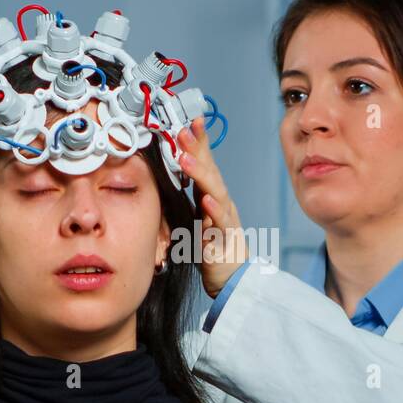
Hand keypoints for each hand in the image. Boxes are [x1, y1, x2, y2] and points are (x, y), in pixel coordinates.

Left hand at [177, 116, 247, 298]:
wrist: (233, 281)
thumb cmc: (213, 249)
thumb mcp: (195, 218)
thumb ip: (187, 198)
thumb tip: (169, 177)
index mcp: (213, 197)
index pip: (207, 164)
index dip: (199, 142)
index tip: (190, 120)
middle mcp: (222, 204)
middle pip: (211, 171)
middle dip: (198, 149)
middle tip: (183, 130)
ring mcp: (226, 221)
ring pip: (216, 193)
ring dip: (201, 174)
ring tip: (186, 158)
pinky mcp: (226, 241)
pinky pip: (221, 225)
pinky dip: (214, 211)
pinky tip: (205, 200)